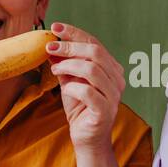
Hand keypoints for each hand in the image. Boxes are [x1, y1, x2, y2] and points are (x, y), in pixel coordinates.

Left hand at [45, 22, 125, 153]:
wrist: (87, 139)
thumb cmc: (80, 109)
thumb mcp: (70, 81)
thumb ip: (65, 64)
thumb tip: (52, 45)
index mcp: (112, 69)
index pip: (95, 43)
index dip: (75, 33)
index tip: (55, 28)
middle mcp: (117, 80)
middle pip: (95, 53)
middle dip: (70, 47)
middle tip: (50, 47)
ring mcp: (113, 96)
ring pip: (92, 70)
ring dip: (68, 66)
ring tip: (55, 69)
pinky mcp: (105, 111)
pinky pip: (87, 92)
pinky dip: (72, 87)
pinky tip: (64, 89)